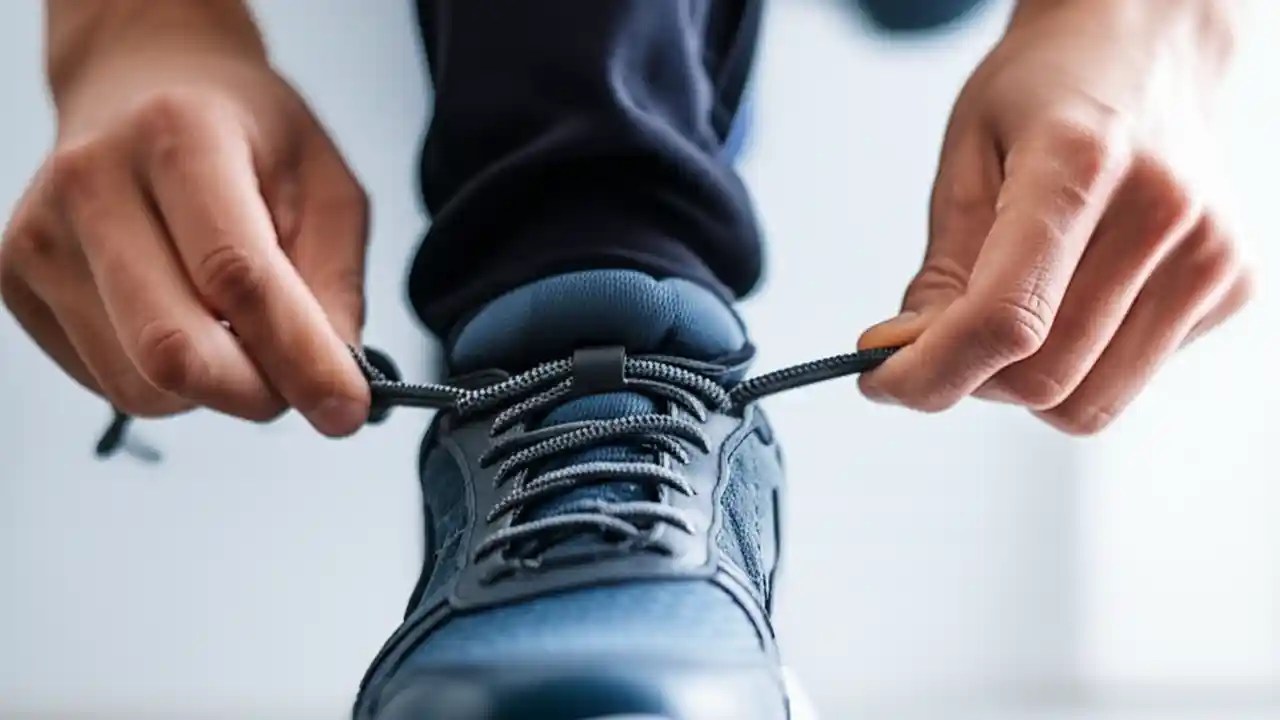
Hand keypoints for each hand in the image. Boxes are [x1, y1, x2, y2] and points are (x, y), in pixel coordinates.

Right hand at [1, 3, 369, 435]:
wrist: (144, 83)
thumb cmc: (248, 136)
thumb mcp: (327, 188)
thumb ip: (334, 284)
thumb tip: (334, 387)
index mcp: (180, 136)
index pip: (236, 277)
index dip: (300, 357)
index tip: (347, 409)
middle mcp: (92, 181)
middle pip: (171, 349)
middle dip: (253, 393)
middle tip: (296, 383)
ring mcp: (40, 235)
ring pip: (138, 384)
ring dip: (211, 389)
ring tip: (237, 333)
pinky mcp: (16, 281)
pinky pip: (106, 382)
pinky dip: (166, 382)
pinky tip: (184, 319)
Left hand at [858, 0, 1253, 434]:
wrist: (1146, 53)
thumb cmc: (1045, 98)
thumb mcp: (965, 160)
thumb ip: (940, 271)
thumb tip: (910, 360)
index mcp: (1082, 160)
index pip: (1006, 318)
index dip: (931, 370)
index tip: (882, 381)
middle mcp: (1162, 210)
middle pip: (1043, 377)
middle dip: (970, 377)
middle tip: (942, 335)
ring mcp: (1210, 253)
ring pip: (1085, 403)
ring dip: (1022, 384)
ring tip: (1010, 313)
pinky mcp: (1233, 288)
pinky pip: (1123, 383)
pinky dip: (1077, 365)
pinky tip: (1074, 294)